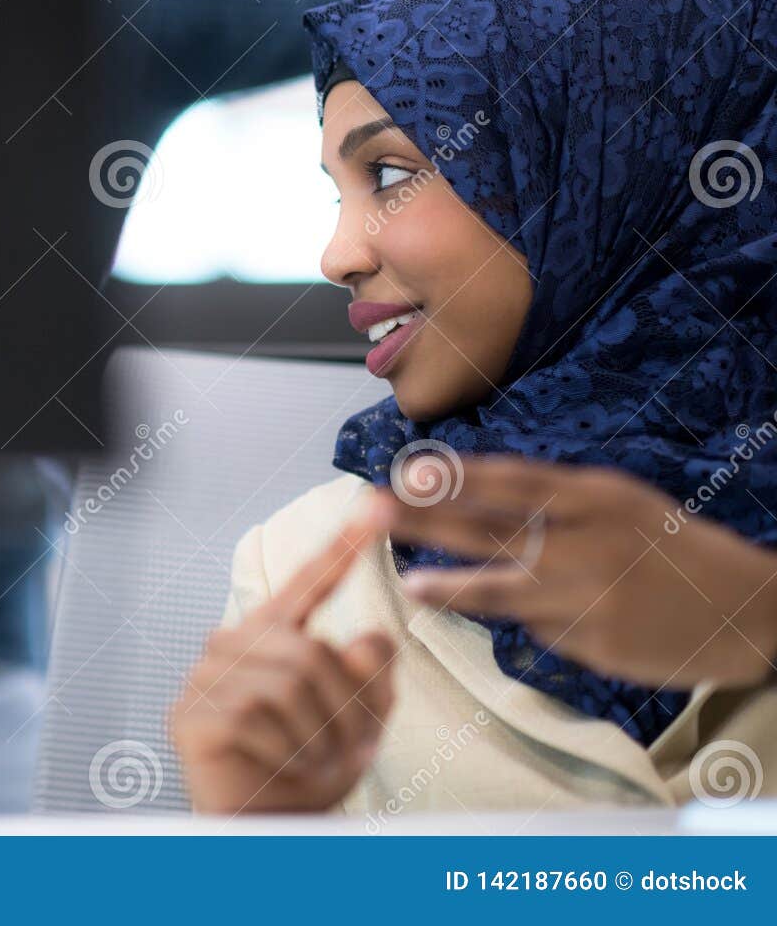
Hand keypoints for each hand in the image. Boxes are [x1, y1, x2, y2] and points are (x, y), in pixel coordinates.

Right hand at [171, 520, 396, 814]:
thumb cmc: (306, 771)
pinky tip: (284, 767)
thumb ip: (369, 673)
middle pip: (315, 650)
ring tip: (319, 762)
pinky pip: (260, 715)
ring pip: (293, 682)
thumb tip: (372, 636)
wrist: (267, 831)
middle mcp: (233, 644)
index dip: (345, 544)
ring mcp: (206, 677)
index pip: (310, 583)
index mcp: (272, 635)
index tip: (381, 504)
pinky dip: (289, 751)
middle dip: (349, 708)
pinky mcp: (190, 713)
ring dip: (324, 735)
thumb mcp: (358, 720)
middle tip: (351, 750)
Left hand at [372, 455, 776, 689]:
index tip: (407, 469)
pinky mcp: (596, 643)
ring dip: (452, 586)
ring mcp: (592, 596)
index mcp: (596, 497)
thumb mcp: (617, 504)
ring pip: (504, 590)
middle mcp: (589, 542)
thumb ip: (552, 499)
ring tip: (410, 585)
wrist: (749, 609)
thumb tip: (467, 493)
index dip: (456, 476)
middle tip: (374, 510)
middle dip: (426, 520)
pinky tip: (521, 618)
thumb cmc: (669, 548)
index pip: (512, 480)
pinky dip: (523, 622)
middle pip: (491, 529)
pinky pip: (540, 631)